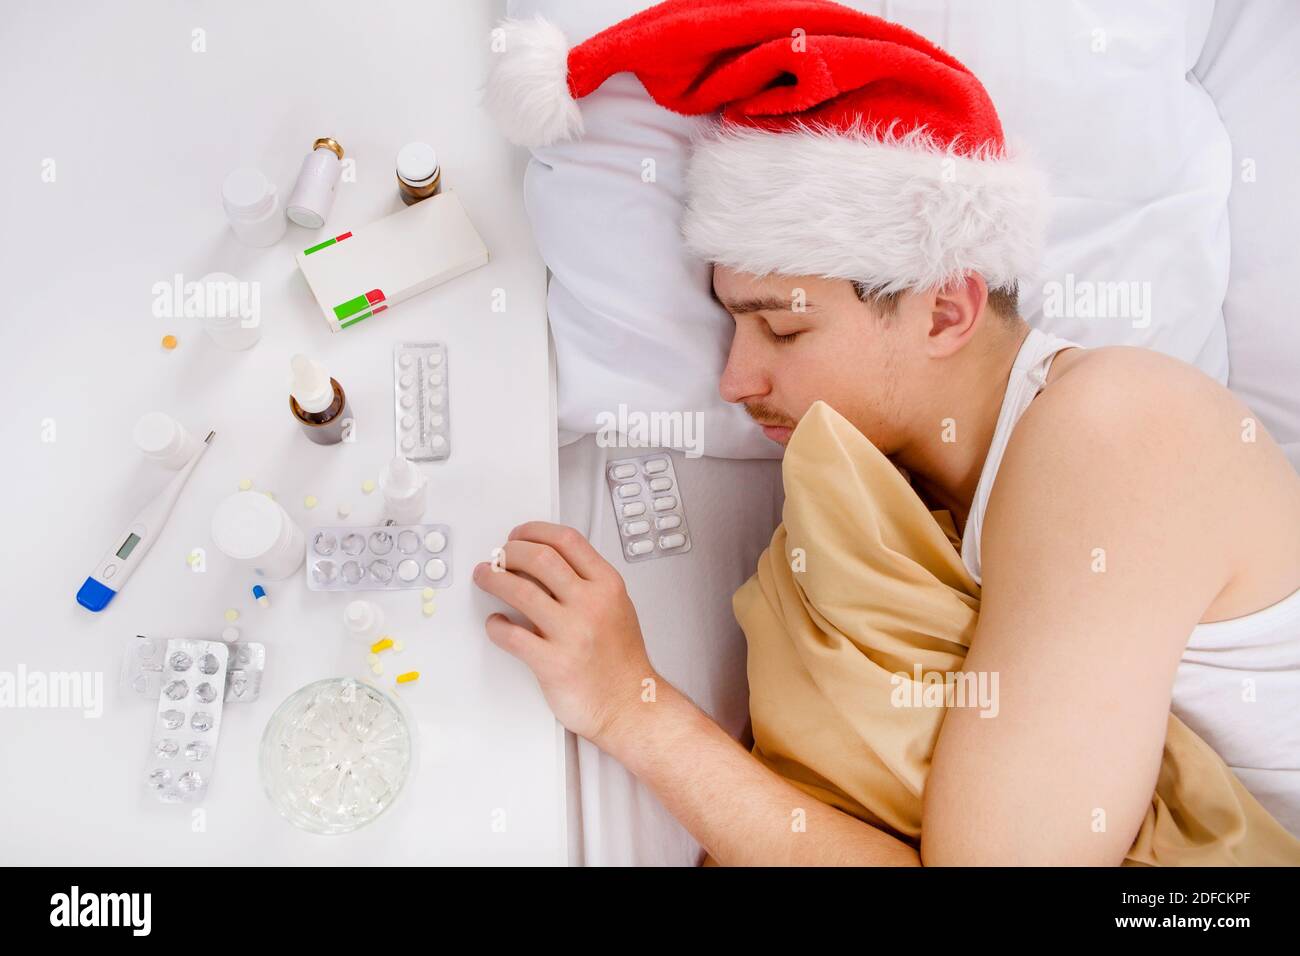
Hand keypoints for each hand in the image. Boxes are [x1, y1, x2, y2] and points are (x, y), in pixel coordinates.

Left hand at [472, 521, 656, 751]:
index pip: (566, 540)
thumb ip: (586, 582)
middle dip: (509, 552)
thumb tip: (544, 561)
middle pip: (540, 557)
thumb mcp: (616, 606)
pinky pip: (511, 635)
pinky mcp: (552, 663)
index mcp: (607, 585)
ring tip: (484, 577)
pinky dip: (496, 625)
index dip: (535, 531)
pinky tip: (496, 623)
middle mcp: (590, 604)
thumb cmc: (621, 660)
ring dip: (493, 579)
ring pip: (519, 590)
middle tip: (497, 557)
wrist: (629, 704)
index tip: (518, 535)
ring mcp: (571, 633)